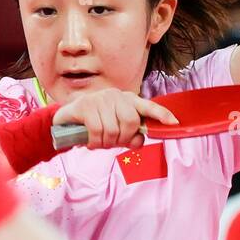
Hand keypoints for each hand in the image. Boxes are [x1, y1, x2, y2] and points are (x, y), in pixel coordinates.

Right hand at [53, 88, 177, 149]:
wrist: (64, 121)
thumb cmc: (93, 125)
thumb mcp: (114, 132)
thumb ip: (129, 137)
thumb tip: (140, 141)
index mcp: (126, 100)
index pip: (147, 106)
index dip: (162, 114)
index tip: (174, 123)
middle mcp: (115, 96)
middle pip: (131, 122)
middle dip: (123, 139)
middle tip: (111, 142)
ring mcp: (100, 99)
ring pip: (113, 129)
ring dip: (105, 143)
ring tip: (98, 142)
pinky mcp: (85, 105)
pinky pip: (98, 130)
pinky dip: (95, 142)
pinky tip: (89, 142)